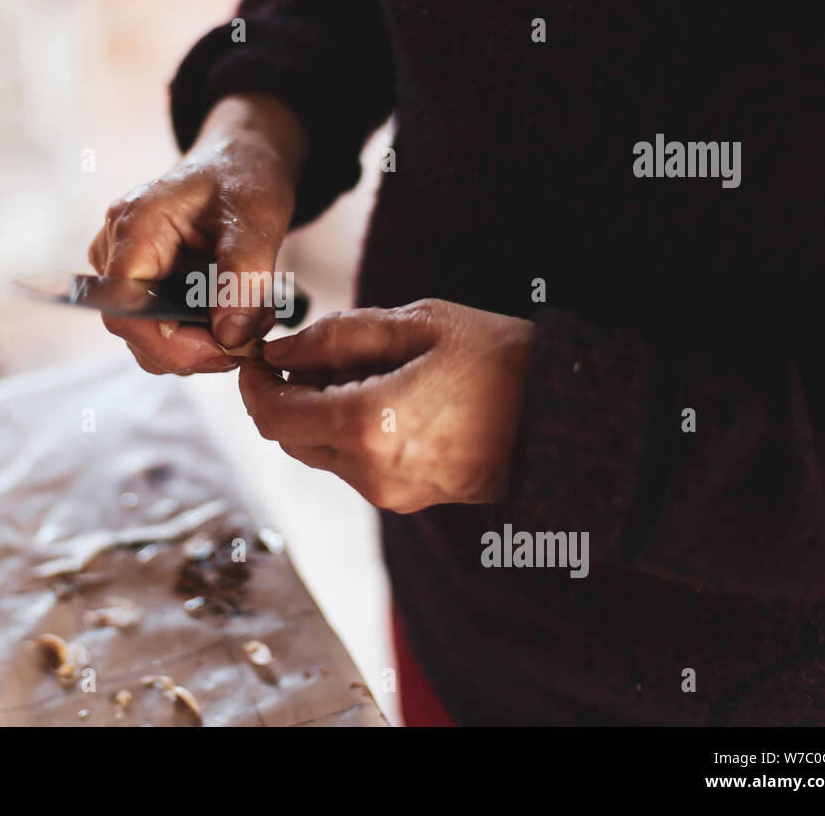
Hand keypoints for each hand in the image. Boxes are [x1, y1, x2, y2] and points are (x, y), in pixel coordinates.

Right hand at [90, 94, 306, 374]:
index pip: (125, 311)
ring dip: (206, 344)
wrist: (238, 161)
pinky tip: (238, 311)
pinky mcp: (143, 285)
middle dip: (199, 348)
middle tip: (254, 335)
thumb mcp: (257, 220)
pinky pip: (166, 329)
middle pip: (138, 333)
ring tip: (253, 317)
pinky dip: (205, 334)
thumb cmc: (243, 177)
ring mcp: (126, 270)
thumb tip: (230, 338)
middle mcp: (116, 251)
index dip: (170, 344)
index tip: (226, 350)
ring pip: (153, 340)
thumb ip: (244, 278)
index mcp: (135, 227)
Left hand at [238, 299, 534, 511]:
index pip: (274, 414)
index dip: (253, 384)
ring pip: (321, 452)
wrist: (571, 418)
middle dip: (287, 395)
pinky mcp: (408, 499)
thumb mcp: (417, 324)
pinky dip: (348, 430)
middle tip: (310, 352)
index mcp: (367, 425)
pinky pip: (355, 465)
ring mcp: (390, 492)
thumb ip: (337, 336)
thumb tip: (281, 350)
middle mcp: (370, 471)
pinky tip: (384, 393)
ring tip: (360, 367)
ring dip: (319, 413)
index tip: (256, 354)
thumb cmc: (500, 359)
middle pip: (291, 437)